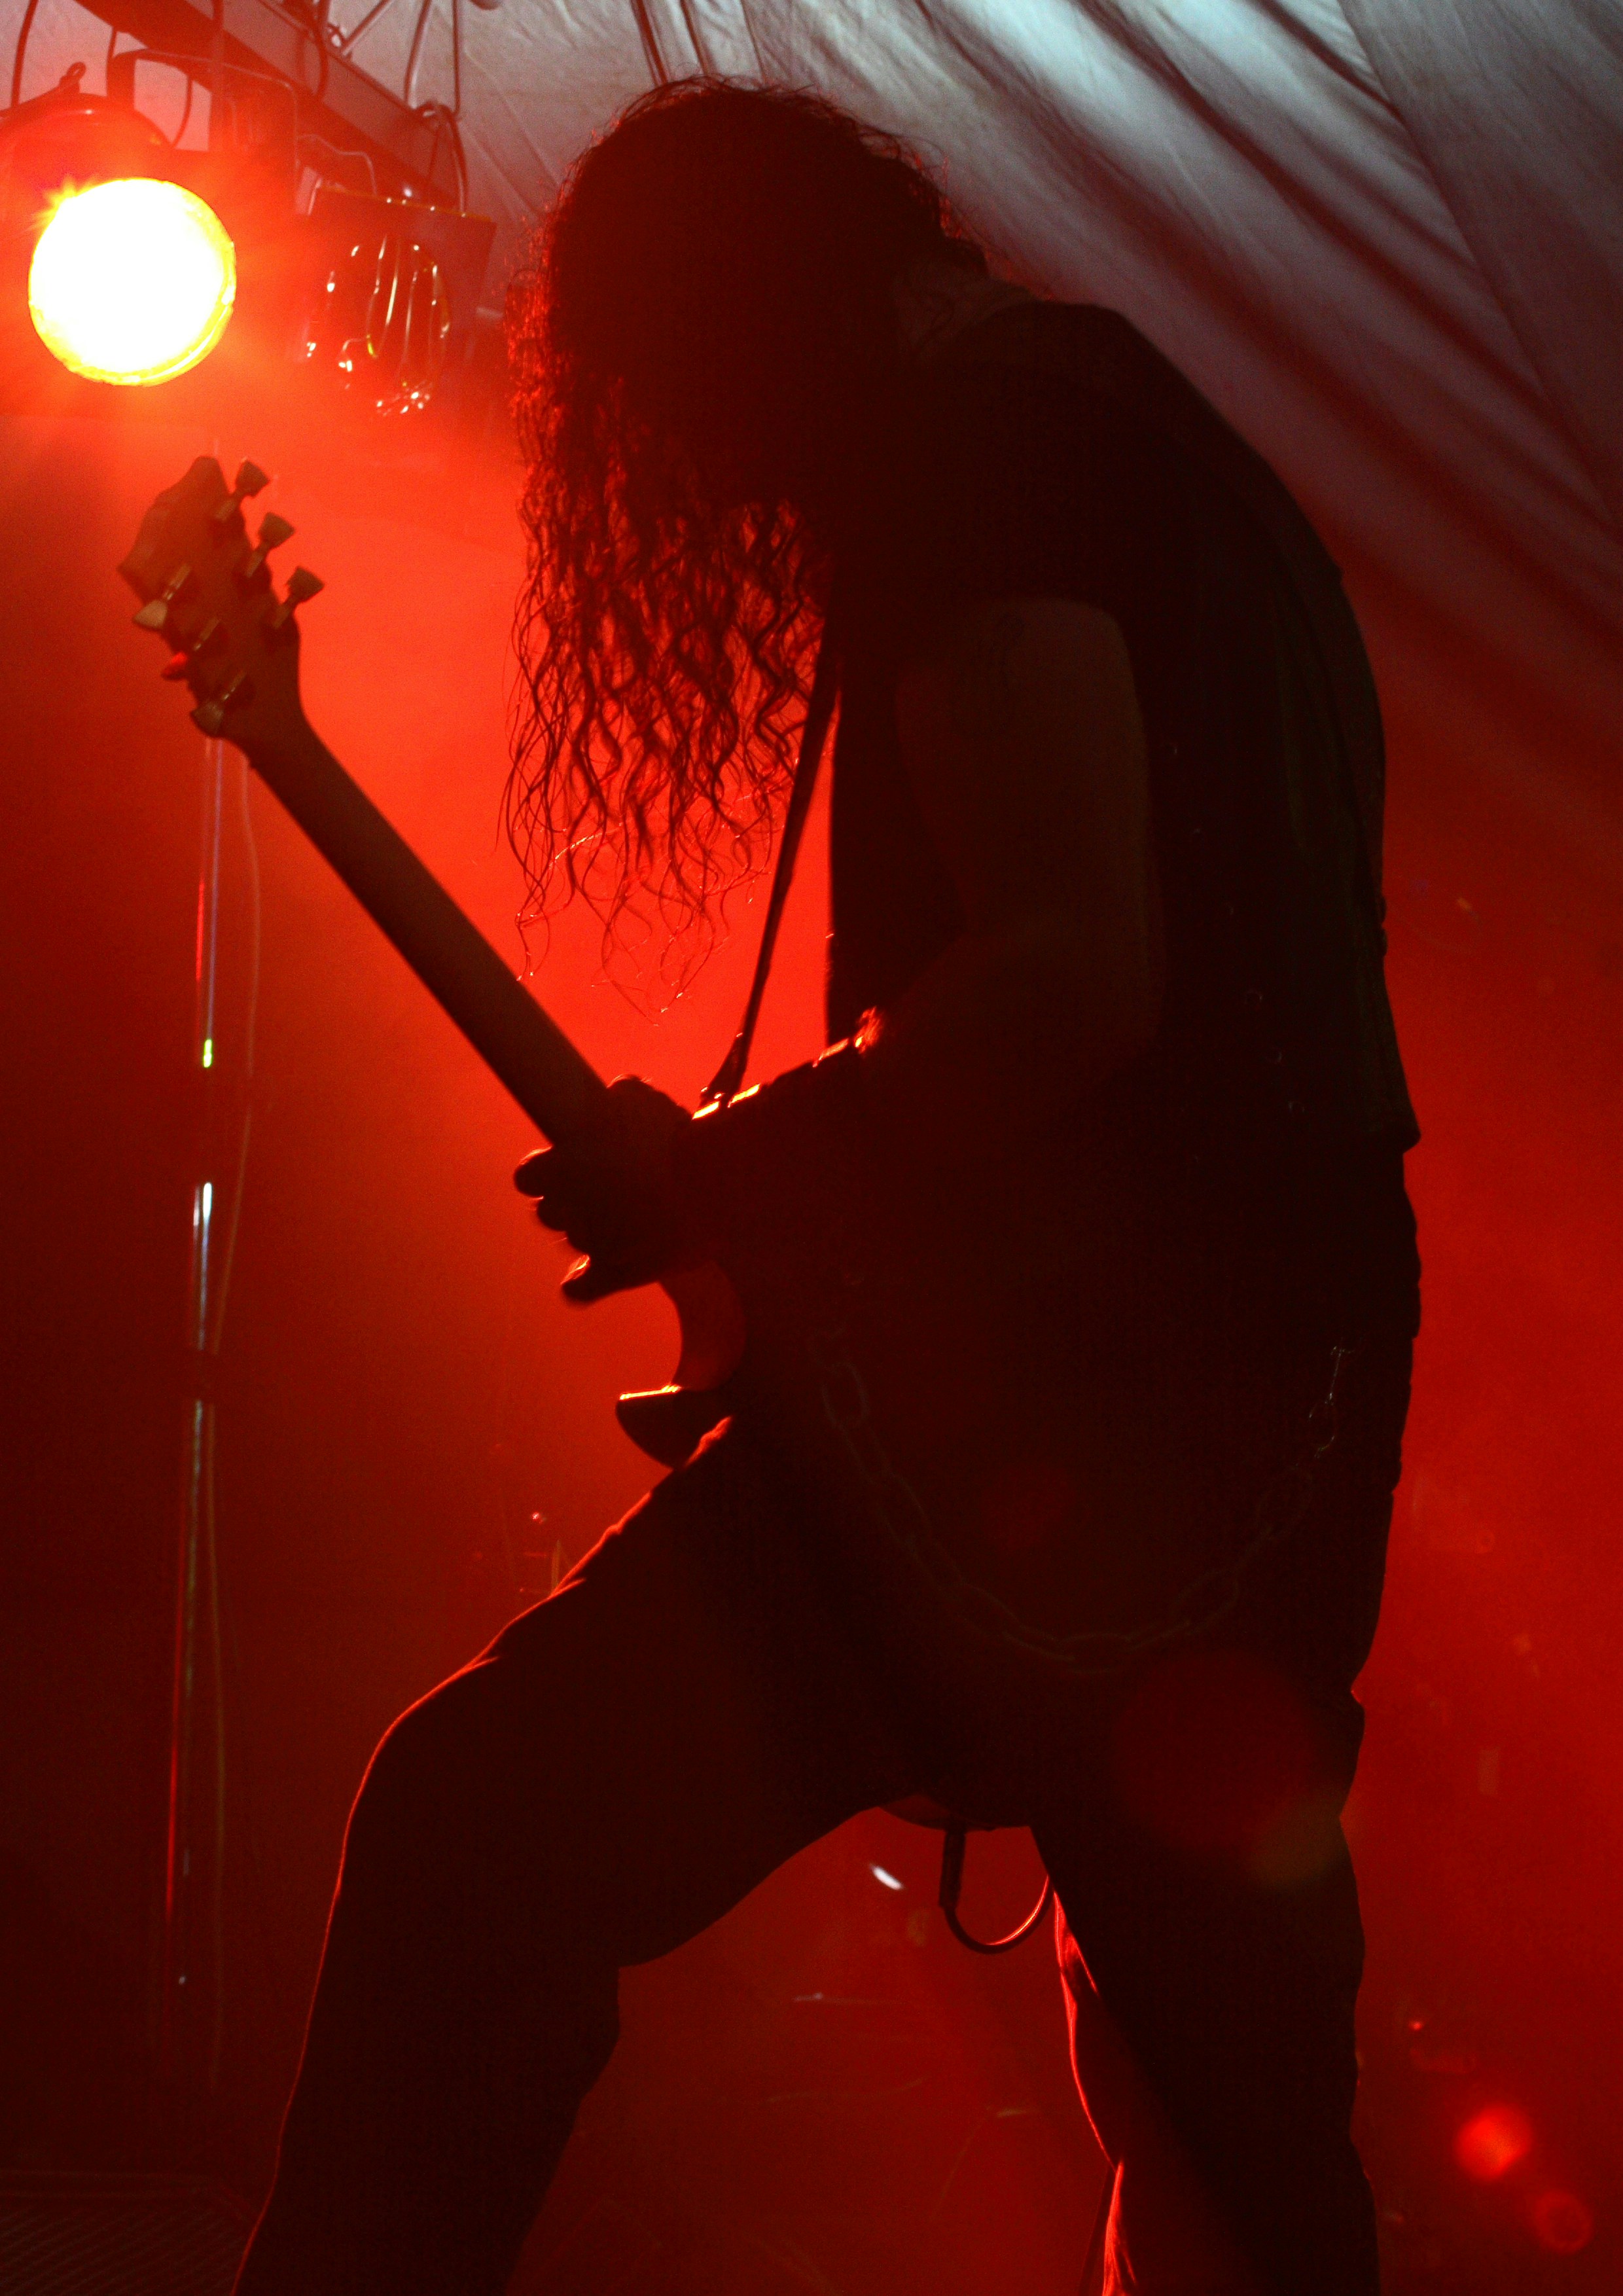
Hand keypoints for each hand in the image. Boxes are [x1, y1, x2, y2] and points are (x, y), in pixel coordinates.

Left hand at [514, 1076, 692, 1302]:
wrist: (711, 1184)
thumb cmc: (672, 1136)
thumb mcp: (638, 1098)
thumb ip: (612, 1099)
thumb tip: (612, 1099)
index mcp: (557, 1167)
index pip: (528, 1177)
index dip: (547, 1171)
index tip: (568, 1163)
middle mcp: (564, 1209)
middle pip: (547, 1211)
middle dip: (568, 1200)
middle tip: (601, 1186)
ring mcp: (589, 1243)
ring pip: (573, 1240)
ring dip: (588, 1229)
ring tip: (621, 1216)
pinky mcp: (618, 1273)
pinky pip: (582, 1290)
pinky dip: (581, 1286)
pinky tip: (579, 1281)